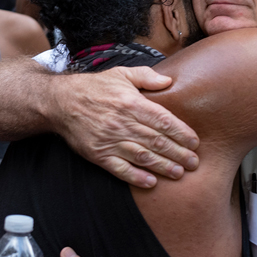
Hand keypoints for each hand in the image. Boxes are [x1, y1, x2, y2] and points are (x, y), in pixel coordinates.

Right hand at [49, 66, 199, 187]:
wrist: (61, 102)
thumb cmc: (95, 87)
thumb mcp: (121, 74)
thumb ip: (147, 77)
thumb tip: (169, 81)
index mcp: (131, 103)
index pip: (163, 120)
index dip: (181, 133)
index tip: (195, 142)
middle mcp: (123, 123)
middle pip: (157, 141)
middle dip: (178, 153)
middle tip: (194, 163)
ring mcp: (110, 140)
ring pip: (142, 156)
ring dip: (163, 167)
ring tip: (179, 173)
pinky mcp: (98, 154)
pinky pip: (120, 169)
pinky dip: (136, 177)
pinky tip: (150, 182)